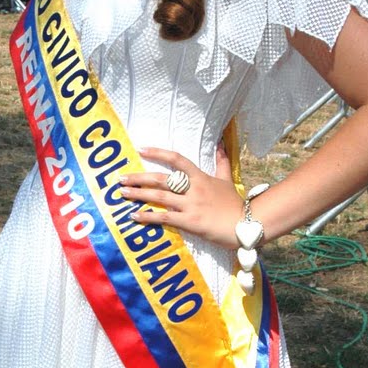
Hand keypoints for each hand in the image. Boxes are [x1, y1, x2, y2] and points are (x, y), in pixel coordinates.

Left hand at [119, 147, 243, 249]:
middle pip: (161, 179)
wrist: (247, 224)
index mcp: (200, 177)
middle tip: (121, 178)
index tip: (141, 150)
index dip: (158, 153)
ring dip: (138, 195)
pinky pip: (164, 218)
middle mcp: (193, 188)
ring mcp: (190, 205)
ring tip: (122, 193)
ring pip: (159, 197)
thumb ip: (221, 162)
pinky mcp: (189, 222)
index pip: (177, 159)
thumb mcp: (227, 179)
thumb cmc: (235, 203)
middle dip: (139, 178)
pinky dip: (148, 217)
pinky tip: (134, 216)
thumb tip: (221, 144)